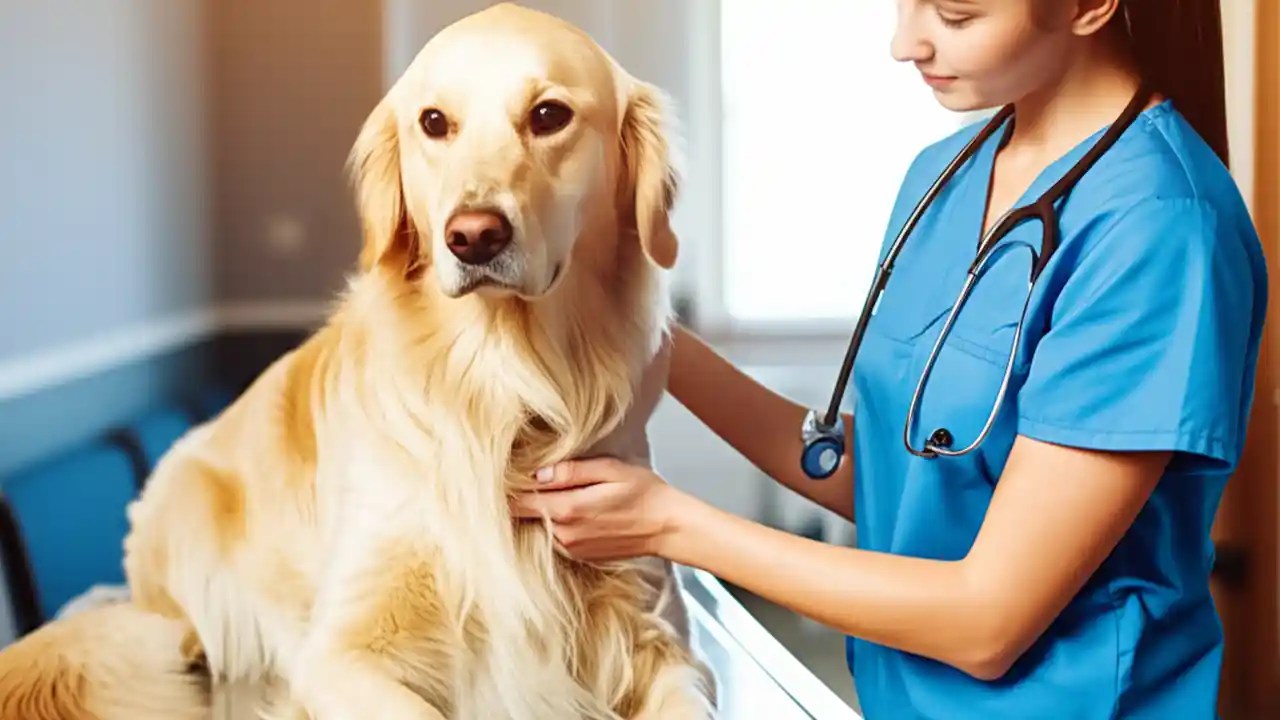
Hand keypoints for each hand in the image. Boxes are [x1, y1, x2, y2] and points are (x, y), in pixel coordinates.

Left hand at [509, 457, 686, 561]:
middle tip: (526, 478)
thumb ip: (571, 471)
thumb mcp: (610, 470)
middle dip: (524, 498)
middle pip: (526, 516)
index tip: (505, 474)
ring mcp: (572, 549)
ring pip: (541, 526)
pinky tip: (573, 509)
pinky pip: (556, 537)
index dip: (508, 488)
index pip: (519, 503)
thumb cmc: (644, 494)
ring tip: (556, 491)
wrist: (668, 528)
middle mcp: (564, 535)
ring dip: (542, 510)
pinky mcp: (580, 556)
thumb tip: (537, 473)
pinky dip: (557, 523)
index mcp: (568, 510)